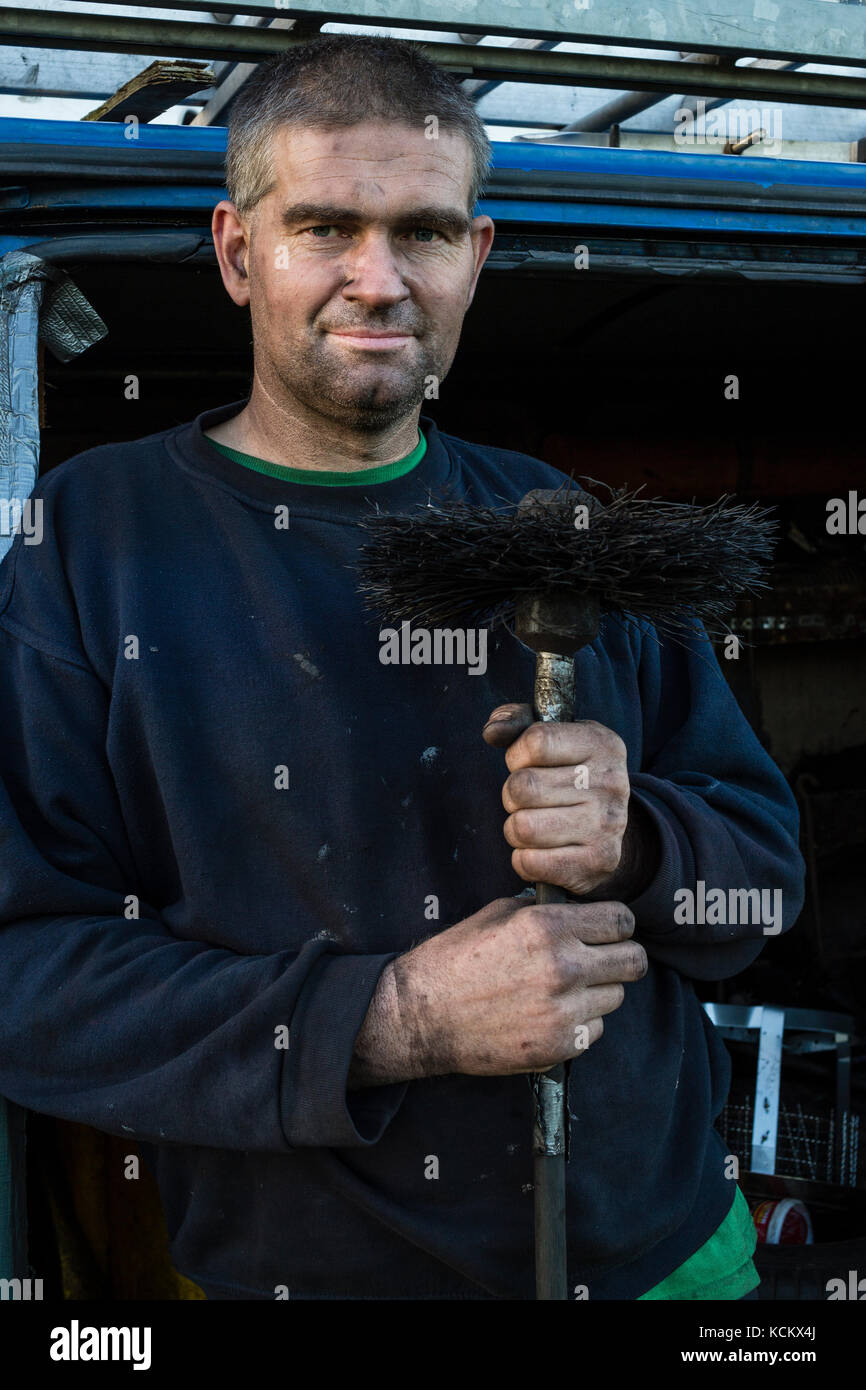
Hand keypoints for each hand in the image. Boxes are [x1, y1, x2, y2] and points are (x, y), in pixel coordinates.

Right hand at [349, 896, 646, 1083]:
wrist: (421, 1015)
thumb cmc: (455, 959)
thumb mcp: (496, 914)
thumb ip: (543, 910)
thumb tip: (577, 910)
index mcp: (547, 926)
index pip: (622, 921)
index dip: (616, 925)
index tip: (607, 930)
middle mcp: (563, 967)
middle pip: (634, 961)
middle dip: (618, 956)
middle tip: (598, 959)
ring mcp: (563, 1011)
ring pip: (615, 997)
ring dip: (597, 991)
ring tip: (563, 989)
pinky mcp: (559, 1047)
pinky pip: (594, 1030)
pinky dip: (579, 1022)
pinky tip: (548, 1014)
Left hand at [483, 703, 649, 897]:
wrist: (609, 827)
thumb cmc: (568, 774)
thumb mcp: (552, 735)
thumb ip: (517, 722)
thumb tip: (492, 732)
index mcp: (601, 743)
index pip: (536, 741)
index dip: (517, 755)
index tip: (526, 763)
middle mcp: (612, 782)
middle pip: (522, 787)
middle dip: (512, 795)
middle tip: (529, 800)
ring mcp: (607, 825)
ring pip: (522, 827)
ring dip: (516, 829)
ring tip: (535, 824)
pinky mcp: (598, 863)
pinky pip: (530, 863)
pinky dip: (524, 860)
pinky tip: (541, 851)